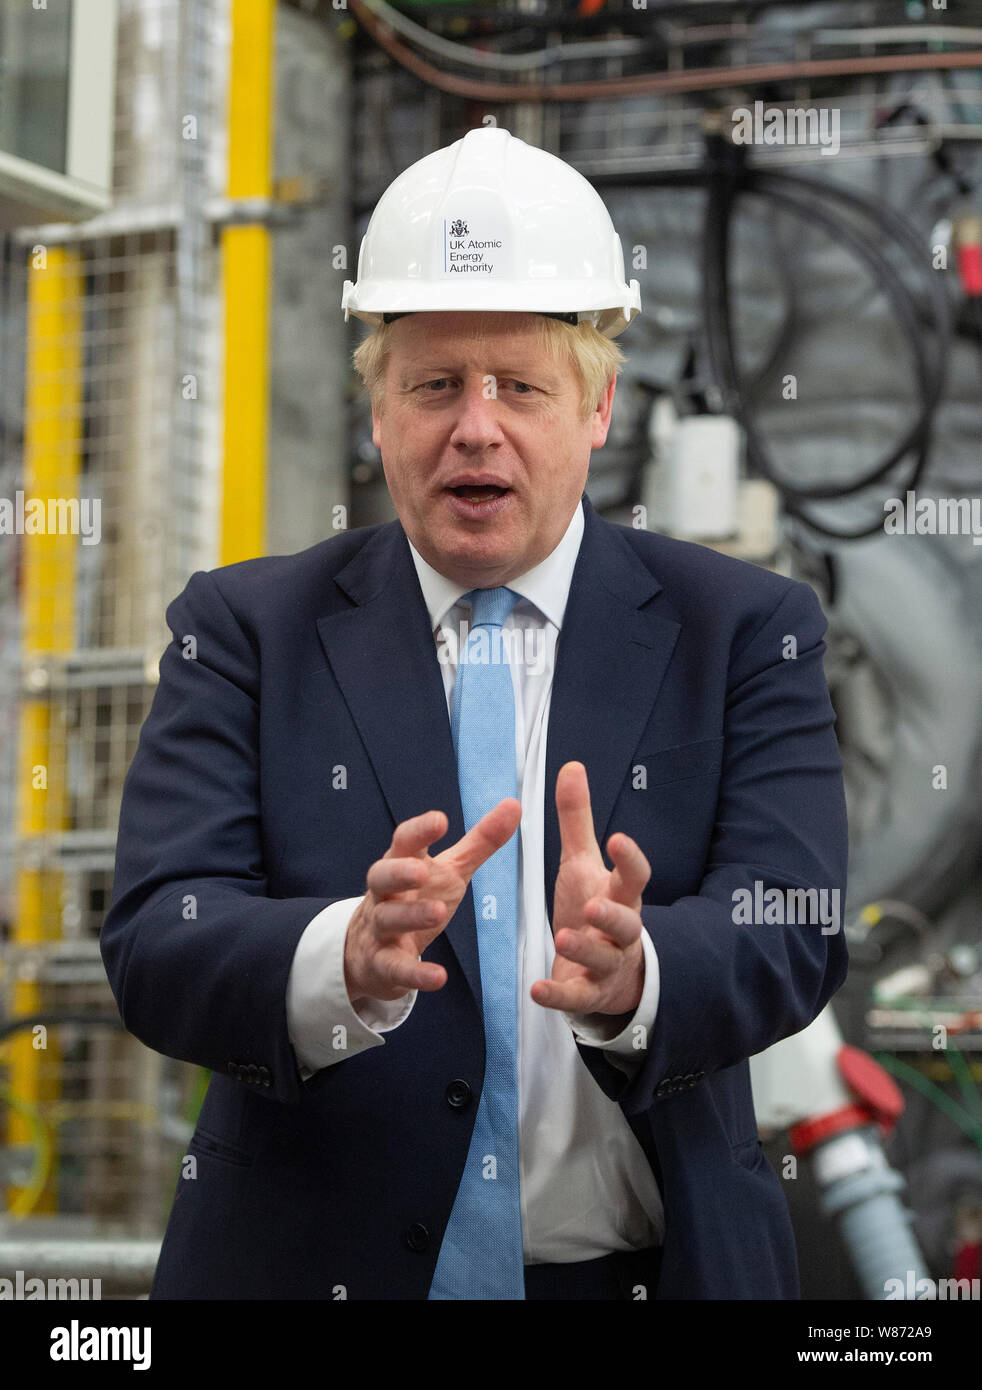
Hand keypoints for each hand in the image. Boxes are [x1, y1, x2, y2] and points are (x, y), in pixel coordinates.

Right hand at [344, 798, 522, 1003]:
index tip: (439, 820)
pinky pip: (395, 968)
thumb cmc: (416, 899)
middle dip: (399, 873)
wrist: (370, 951)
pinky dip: (415, 974)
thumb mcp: (450, 870)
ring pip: (387, 919)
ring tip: (438, 914)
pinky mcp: (383, 964)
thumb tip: (513, 804)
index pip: (404, 842)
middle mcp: (386, 894)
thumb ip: (480, 840)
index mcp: (402, 864)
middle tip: (421, 871)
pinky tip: (438, 977)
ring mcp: (380, 929)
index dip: (419, 831)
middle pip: (382, 876)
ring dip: (411, 917)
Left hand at [531, 761, 650, 1016]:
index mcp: (619, 896)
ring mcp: (606, 965)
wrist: (610, 973)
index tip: (619, 840)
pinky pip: (574, 997)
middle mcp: (619, 931)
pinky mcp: (586, 994)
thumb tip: (572, 766)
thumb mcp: (584, 864)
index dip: (630, 860)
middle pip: (625, 923)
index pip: (634, 877)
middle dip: (611, 915)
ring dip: (584, 948)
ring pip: (601, 959)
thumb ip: (577, 820)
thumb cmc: (594, 907)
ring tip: (563, 937)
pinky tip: (537, 989)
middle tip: (592, 905)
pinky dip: (557, 994)